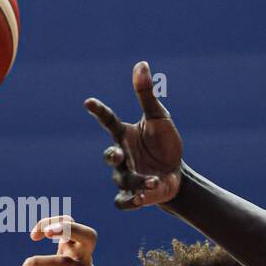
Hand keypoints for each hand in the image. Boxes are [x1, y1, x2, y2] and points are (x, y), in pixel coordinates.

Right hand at [85, 61, 182, 208]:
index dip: (98, 112)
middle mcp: (122, 156)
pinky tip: (143, 199)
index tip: (88, 102)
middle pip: (109, 156)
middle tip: (117, 154)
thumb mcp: (159, 118)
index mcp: (124, 135)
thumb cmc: (164, 144)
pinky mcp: (135, 195)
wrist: (176, 174)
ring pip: (121, 179)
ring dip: (136, 181)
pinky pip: (122, 202)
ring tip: (152, 181)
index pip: (107, 121)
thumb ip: (146, 95)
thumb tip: (142, 64)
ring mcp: (126, 177)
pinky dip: (130, 202)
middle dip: (110, 155)